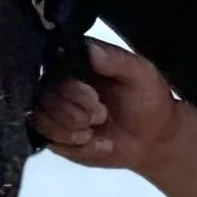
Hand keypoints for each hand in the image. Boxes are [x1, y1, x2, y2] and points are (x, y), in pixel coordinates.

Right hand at [32, 38, 184, 174]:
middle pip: (44, 98)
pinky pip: (50, 142)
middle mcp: (60, 85)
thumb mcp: (140, 73)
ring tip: (97, 131)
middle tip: (102, 116)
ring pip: (41, 121)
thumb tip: (89, 48)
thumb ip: (114, 59)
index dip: (71, 90)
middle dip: (75, 114)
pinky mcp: (57, 136)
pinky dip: (78, 147)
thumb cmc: (148, 100)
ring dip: (72, 132)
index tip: (94, 99)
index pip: (53, 70)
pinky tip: (99, 144)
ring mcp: (56, 112)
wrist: (155, 138)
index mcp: (76, 63)